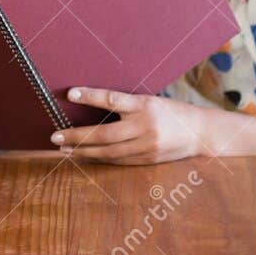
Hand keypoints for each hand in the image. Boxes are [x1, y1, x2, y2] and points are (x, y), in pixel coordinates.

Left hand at [53, 87, 214, 164]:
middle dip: (77, 136)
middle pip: (104, 134)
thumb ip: (126, 104)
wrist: (200, 132)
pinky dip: (98, 158)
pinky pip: (118, 161)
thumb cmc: (171, 111)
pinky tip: (83, 156)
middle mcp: (145, 127)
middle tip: (55, 137)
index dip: (90, 96)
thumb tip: (92, 103)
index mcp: (145, 106)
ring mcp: (146, 147)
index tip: (70, 93)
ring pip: (108, 152)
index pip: (112, 99)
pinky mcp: (147, 160)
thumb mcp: (150, 101)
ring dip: (83, 151)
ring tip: (63, 149)